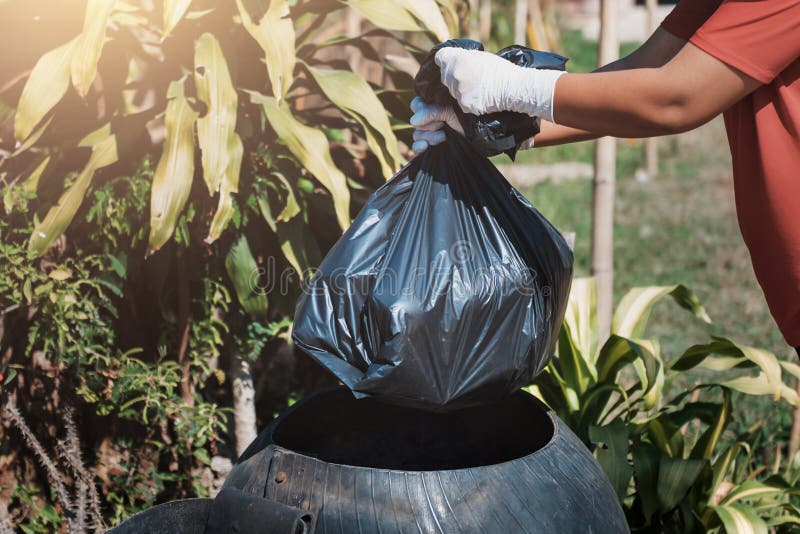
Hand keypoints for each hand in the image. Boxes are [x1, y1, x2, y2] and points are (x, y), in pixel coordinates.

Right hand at [409, 96, 463, 152]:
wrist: (479, 134)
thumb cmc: (467, 118)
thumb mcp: (450, 110)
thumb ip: (431, 112)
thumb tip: (413, 121)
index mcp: (433, 106)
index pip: (416, 105)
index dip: (421, 109)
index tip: (433, 112)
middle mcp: (431, 119)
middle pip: (417, 123)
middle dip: (430, 126)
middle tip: (443, 125)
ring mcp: (430, 133)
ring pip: (417, 135)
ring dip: (430, 137)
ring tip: (444, 137)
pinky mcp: (432, 146)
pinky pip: (417, 147)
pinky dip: (419, 147)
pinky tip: (425, 147)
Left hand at [434, 47, 564, 121]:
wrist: (513, 88)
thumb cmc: (500, 69)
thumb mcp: (480, 55)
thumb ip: (463, 56)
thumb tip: (451, 58)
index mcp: (458, 59)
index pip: (440, 58)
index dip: (446, 60)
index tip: (451, 62)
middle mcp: (455, 75)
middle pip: (444, 75)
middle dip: (453, 75)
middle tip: (469, 77)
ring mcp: (458, 91)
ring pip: (452, 90)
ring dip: (459, 89)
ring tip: (476, 87)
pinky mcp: (464, 105)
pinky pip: (460, 102)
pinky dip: (467, 100)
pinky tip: (479, 97)